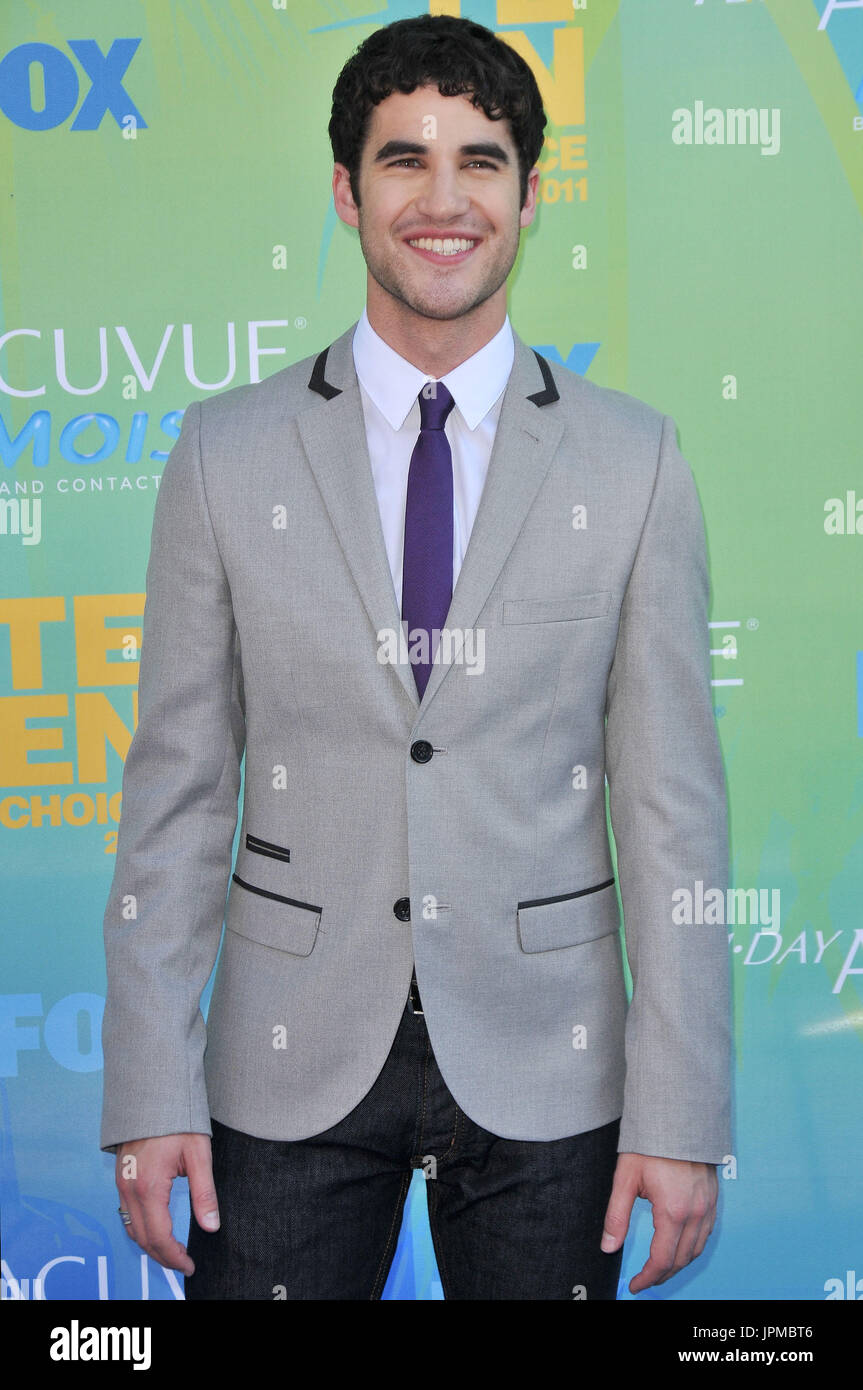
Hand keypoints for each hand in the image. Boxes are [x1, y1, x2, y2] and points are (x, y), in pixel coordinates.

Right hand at [115, 1133, 218, 1274]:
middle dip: (162, 1257)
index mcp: (149, 1187)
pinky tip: (157, 1229)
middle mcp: (130, 1189)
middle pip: (142, 1238)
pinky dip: (141, 1229)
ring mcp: (122, 1183)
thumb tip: (211, 1226)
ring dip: (150, 1245)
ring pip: (131, 1228)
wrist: (153, 1093)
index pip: (159, 1236)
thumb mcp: (199, 1154)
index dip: (174, 1257)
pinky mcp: (121, 1177)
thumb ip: (204, 1193)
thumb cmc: (179, 1120)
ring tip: (172, 1252)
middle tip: (183, 1264)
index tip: (189, 1266)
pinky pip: (126, 1213)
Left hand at [601, 1152, 716, 1293]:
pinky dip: (692, 1247)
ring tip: (660, 1268)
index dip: (648, 1277)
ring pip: (696, 1249)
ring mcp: (707, 1205)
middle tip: (645, 1280)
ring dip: (679, 1264)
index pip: (662, 1259)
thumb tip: (608, 1246)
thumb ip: (616, 1216)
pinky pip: (706, 1233)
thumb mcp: (625, 1178)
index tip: (636, 1285)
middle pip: (681, 1259)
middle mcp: (695, 1212)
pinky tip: (679, 1246)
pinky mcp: (712, 1198)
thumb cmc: (650, 1144)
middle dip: (662, 1275)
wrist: (676, 1118)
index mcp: (673, 1211)